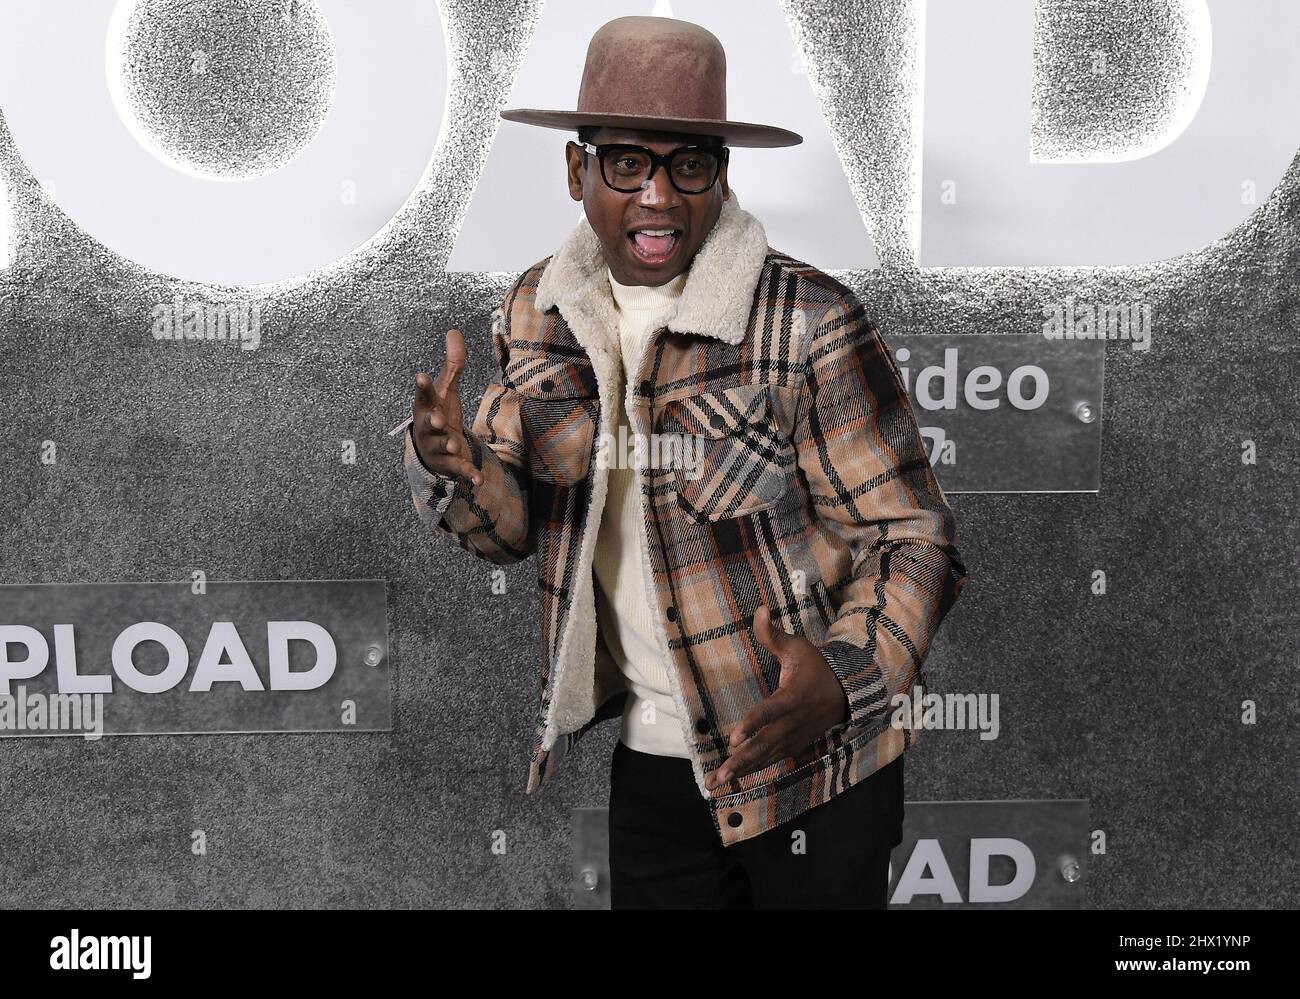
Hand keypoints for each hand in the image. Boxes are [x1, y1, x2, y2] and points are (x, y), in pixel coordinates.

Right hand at [412, 328, 481, 485]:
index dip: (422, 388)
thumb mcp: (447, 390)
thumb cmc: (439, 413)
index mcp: (427, 408)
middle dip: (432, 422)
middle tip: (438, 419)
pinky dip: (468, 476)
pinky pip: (459, 471)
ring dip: (448, 445)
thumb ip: (453, 364)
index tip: (421, 376)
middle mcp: (429, 429)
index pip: (423, 396)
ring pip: (442, 447)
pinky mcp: (451, 465)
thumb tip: (454, 331)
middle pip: (428, 425)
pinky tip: (478, 481)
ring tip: (454, 443)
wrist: (432, 451)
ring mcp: (439, 448)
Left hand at [705, 604, 848, 789]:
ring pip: (765, 758)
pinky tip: (733, 782)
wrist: (847, 693)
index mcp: (792, 698)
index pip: (769, 713)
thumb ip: (773, 634)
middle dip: (739, 762)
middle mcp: (793, 723)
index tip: (732, 739)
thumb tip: (758, 609)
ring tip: (715, 784)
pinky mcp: (795, 746)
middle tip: (717, 776)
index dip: (752, 726)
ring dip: (741, 772)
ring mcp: (794, 738)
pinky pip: (772, 761)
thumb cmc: (816, 667)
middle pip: (764, 745)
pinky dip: (753, 771)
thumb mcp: (798, 648)